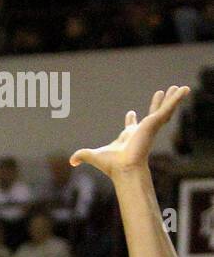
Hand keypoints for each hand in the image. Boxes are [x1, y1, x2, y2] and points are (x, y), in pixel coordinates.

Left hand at [70, 86, 188, 178]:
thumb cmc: (112, 165)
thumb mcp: (94, 156)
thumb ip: (82, 156)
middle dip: (155, 104)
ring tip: (179, 88)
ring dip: (171, 99)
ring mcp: (150, 126)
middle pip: (150, 114)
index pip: (130, 125)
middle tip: (160, 93)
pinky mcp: (155, 123)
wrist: (125, 168)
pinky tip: (185, 89)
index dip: (130, 120)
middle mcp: (141, 131)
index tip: (130, 113)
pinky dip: (177, 98)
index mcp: (128, 136)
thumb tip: (71, 161)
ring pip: (164, 110)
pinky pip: (169, 108)